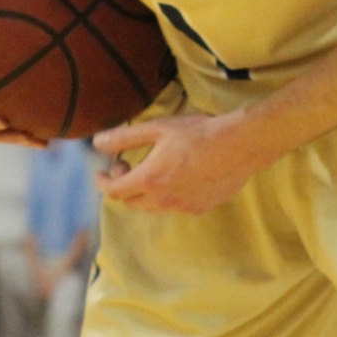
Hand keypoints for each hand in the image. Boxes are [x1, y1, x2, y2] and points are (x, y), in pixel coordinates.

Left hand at [93, 113, 268, 213]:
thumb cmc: (198, 133)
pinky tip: (178, 175)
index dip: (103, 182)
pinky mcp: (201, 208)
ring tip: (153, 167)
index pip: (115, 191)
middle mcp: (164, 200)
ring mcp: (183, 207)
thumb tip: (97, 143)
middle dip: (123, 184)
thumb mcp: (157, 129)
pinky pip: (175, 207)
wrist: (240, 145)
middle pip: (131, 201)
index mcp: (150, 180)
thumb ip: (124, 137)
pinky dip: (166, 195)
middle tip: (127, 163)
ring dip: (144, 191)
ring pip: (152, 206)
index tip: (101, 171)